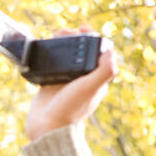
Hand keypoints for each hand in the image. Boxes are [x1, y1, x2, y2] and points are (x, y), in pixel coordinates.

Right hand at [23, 25, 119, 142]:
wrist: (46, 127)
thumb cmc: (70, 108)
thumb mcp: (91, 88)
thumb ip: (105, 70)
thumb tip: (111, 49)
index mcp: (96, 79)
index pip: (98, 52)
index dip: (92, 37)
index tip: (82, 28)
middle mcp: (82, 79)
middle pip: (81, 50)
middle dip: (74, 37)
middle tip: (64, 32)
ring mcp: (66, 81)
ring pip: (66, 55)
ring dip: (62, 42)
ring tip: (54, 36)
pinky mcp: (51, 83)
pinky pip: (51, 63)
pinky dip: (49, 52)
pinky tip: (45, 47)